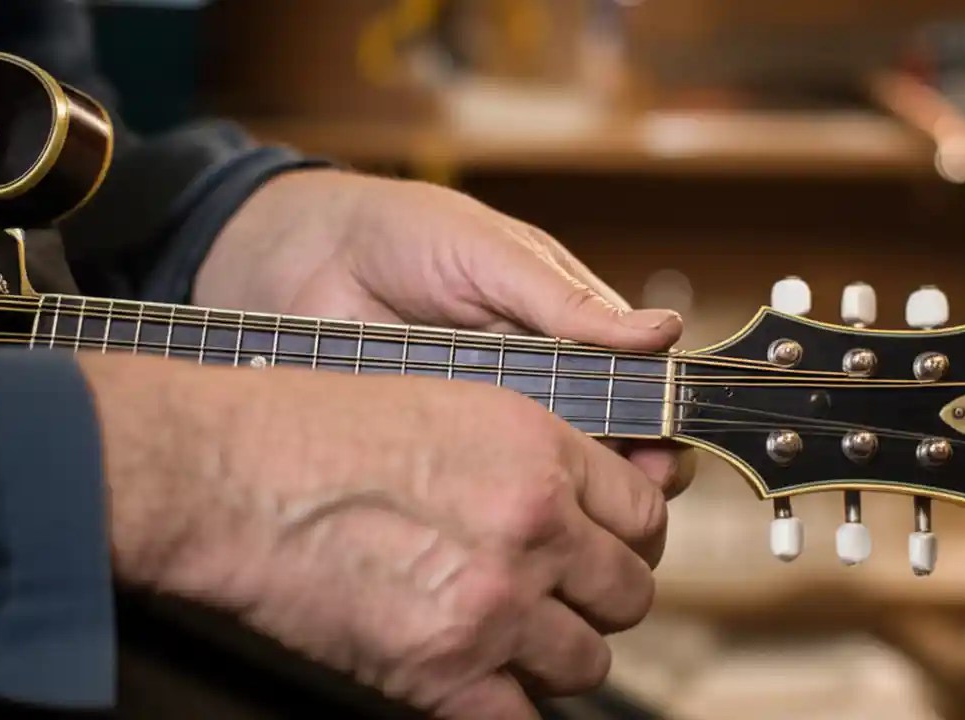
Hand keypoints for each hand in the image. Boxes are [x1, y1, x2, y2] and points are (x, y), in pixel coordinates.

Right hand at [85, 352, 667, 718]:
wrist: (227, 476)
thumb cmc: (316, 431)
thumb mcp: (452, 405)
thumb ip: (532, 458)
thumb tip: (575, 504)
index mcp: (541, 453)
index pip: (645, 512)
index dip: (630, 536)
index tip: (612, 547)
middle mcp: (533, 529)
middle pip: (630, 592)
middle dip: (601, 599)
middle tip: (565, 598)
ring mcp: (494, 606)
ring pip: (589, 662)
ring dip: (560, 656)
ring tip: (517, 641)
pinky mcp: (442, 674)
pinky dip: (510, 709)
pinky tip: (485, 687)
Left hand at [194, 169, 691, 496]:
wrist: (298, 257)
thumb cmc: (405, 234)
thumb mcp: (493, 257)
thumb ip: (569, 302)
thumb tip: (663, 330)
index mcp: (570, 331)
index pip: (643, 390)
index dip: (663, 428)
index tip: (665, 456)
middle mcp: (540, 386)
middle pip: (610, 450)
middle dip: (628, 481)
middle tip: (624, 497)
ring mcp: (490, 423)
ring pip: (551, 480)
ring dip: (569, 501)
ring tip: (566, 508)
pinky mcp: (441, 452)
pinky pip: (482, 488)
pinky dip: (499, 503)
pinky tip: (501, 510)